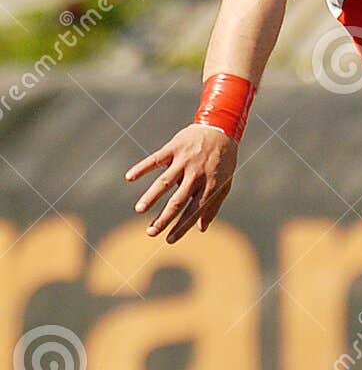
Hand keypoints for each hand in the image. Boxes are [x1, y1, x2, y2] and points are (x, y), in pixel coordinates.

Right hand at [125, 124, 236, 242]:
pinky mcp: (174, 148)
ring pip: (165, 182)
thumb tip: (201, 228)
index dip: (182, 227)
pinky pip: (156, 159)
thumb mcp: (225, 184)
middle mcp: (197, 175)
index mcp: (211, 185)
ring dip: (151, 196)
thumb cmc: (223, 161)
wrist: (221, 129)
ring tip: (139, 210)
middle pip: (178, 201)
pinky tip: (130, 177)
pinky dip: (142, 168)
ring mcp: (185, 161)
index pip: (194, 211)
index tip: (168, 240)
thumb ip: (213, 206)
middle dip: (164, 218)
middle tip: (150, 232)